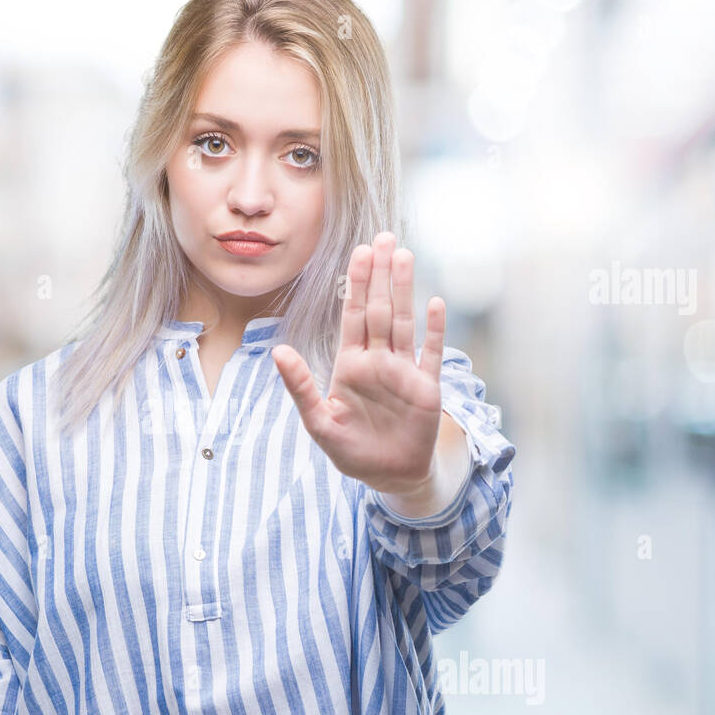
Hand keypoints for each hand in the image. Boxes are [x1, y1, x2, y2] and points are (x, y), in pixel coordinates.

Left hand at [271, 232, 445, 499]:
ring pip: (404, 322)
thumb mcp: (319, 422)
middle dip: (381, 274)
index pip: (353, 316)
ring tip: (405, 256)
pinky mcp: (427, 388)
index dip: (356, 284)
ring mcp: (404, 371)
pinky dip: (435, 331)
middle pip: (379, 308)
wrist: (390, 477)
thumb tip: (278, 352)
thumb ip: (301, 386)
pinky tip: (435, 304)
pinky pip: (431, 354)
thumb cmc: (351, 451)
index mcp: (351, 364)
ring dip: (405, 290)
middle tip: (384, 237)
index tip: (359, 253)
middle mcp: (378, 360)